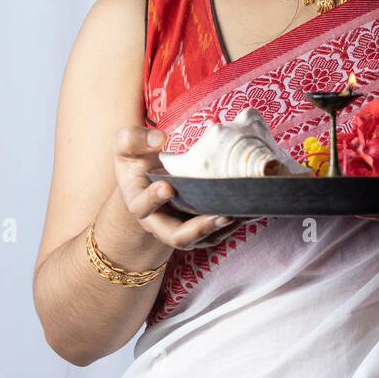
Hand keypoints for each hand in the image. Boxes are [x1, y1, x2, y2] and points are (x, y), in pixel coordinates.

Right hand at [113, 126, 244, 250]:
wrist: (148, 179)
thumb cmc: (137, 160)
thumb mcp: (126, 146)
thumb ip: (133, 139)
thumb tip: (159, 138)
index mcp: (139, 202)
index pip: (142, 207)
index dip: (153, 199)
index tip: (168, 186)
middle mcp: (160, 222)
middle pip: (178, 237)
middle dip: (200, 229)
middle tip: (222, 215)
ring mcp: (182, 227)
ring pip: (203, 238)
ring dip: (223, 228)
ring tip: (242, 214)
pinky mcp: (200, 227)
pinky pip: (218, 232)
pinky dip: (234, 223)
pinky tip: (251, 209)